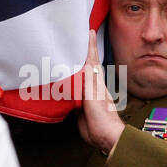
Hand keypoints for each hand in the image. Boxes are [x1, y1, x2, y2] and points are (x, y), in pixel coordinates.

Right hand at [76, 30, 125, 154]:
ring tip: (67, 53)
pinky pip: (70, 90)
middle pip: (84, 63)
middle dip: (81, 50)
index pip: (91, 58)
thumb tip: (85, 62)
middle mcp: (90, 84)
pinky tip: (62, 79)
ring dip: (72, 64)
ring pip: (76, 75)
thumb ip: (88, 81)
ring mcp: (84, 94)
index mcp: (95, 80)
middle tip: (77, 36)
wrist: (104, 137)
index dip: (89, 44)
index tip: (88, 29)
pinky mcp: (78, 105)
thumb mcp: (94, 96)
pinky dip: (66, 82)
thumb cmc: (102, 118)